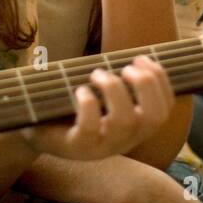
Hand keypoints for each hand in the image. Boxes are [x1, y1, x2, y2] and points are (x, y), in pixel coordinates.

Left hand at [19, 56, 172, 159]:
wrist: (37, 130)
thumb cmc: (73, 106)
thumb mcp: (101, 95)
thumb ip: (120, 80)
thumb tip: (137, 56)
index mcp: (136, 126)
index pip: (165, 108)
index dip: (160, 80)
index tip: (140, 58)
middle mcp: (125, 139)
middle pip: (154, 116)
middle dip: (146, 84)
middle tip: (125, 68)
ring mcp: (102, 146)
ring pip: (125, 121)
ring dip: (114, 89)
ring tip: (97, 74)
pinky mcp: (77, 147)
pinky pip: (90, 127)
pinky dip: (88, 103)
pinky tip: (80, 91)